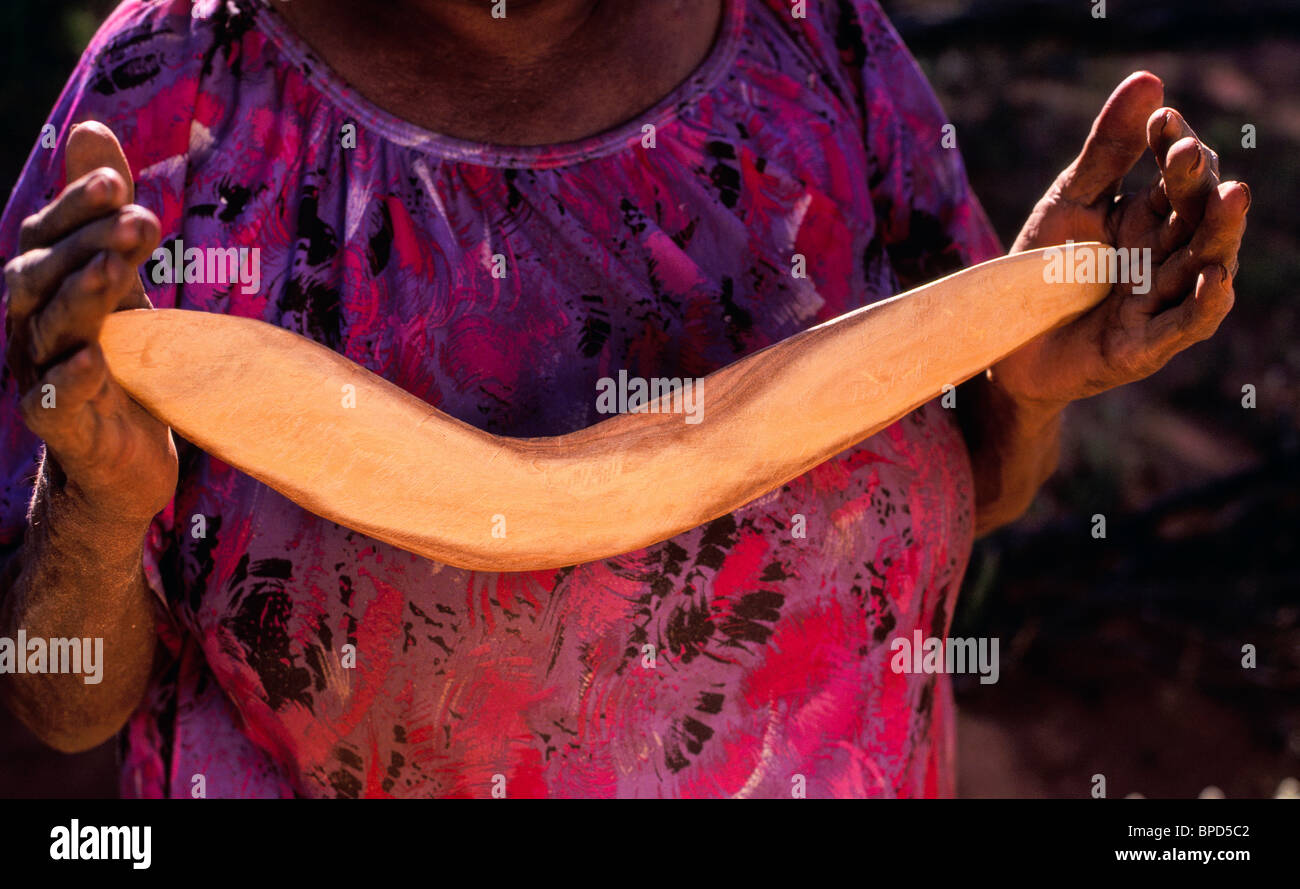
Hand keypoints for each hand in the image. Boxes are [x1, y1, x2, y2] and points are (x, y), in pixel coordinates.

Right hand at [3, 121, 176, 524]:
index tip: (116, 180)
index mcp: (45, 287)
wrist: (121, 459)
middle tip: (140, 218)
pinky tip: (90, 360)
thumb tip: (89, 127)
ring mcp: (41, 376)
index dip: (75, 205)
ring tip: (114, 269)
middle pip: (41, 275)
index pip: (49, 234)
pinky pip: (52, 402)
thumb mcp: (119, 283)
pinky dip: (68, 380)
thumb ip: (107, 218)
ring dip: (80, 297)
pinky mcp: (62, 428)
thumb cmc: (121, 361)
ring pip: (46, 331)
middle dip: (85, 241)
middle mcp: (32, 326)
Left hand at [992, 71, 1248, 407]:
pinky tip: (1215, 276)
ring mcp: (1160, 302)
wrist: (1001, 340)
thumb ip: (1107, 152)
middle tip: (1188, 152)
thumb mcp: (1070, 203)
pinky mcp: (1144, 347)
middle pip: (1198, 216)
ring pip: (1203, 265)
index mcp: (1152, 218)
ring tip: (1232, 195)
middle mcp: (1166, 257)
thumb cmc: (1041, 268)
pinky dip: (1203, 303)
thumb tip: (1149, 79)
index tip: (1161, 118)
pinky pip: (1185, 326)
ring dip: (1219, 233)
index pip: (1180, 175)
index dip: (1174, 146)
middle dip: (1198, 184)